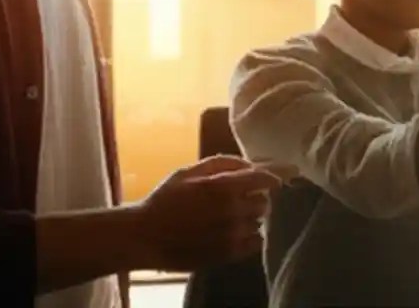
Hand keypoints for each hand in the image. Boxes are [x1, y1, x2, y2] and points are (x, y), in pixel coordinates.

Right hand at [132, 154, 286, 270]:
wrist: (144, 236)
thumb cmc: (165, 199)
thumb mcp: (188, 172)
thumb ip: (222, 163)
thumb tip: (249, 164)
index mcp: (222, 187)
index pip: (265, 179)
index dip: (273, 178)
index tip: (273, 180)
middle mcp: (231, 211)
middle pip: (264, 202)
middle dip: (256, 198)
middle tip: (240, 199)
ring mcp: (231, 235)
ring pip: (259, 222)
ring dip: (251, 218)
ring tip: (231, 217)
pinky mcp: (228, 254)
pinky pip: (256, 243)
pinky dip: (251, 237)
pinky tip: (235, 233)